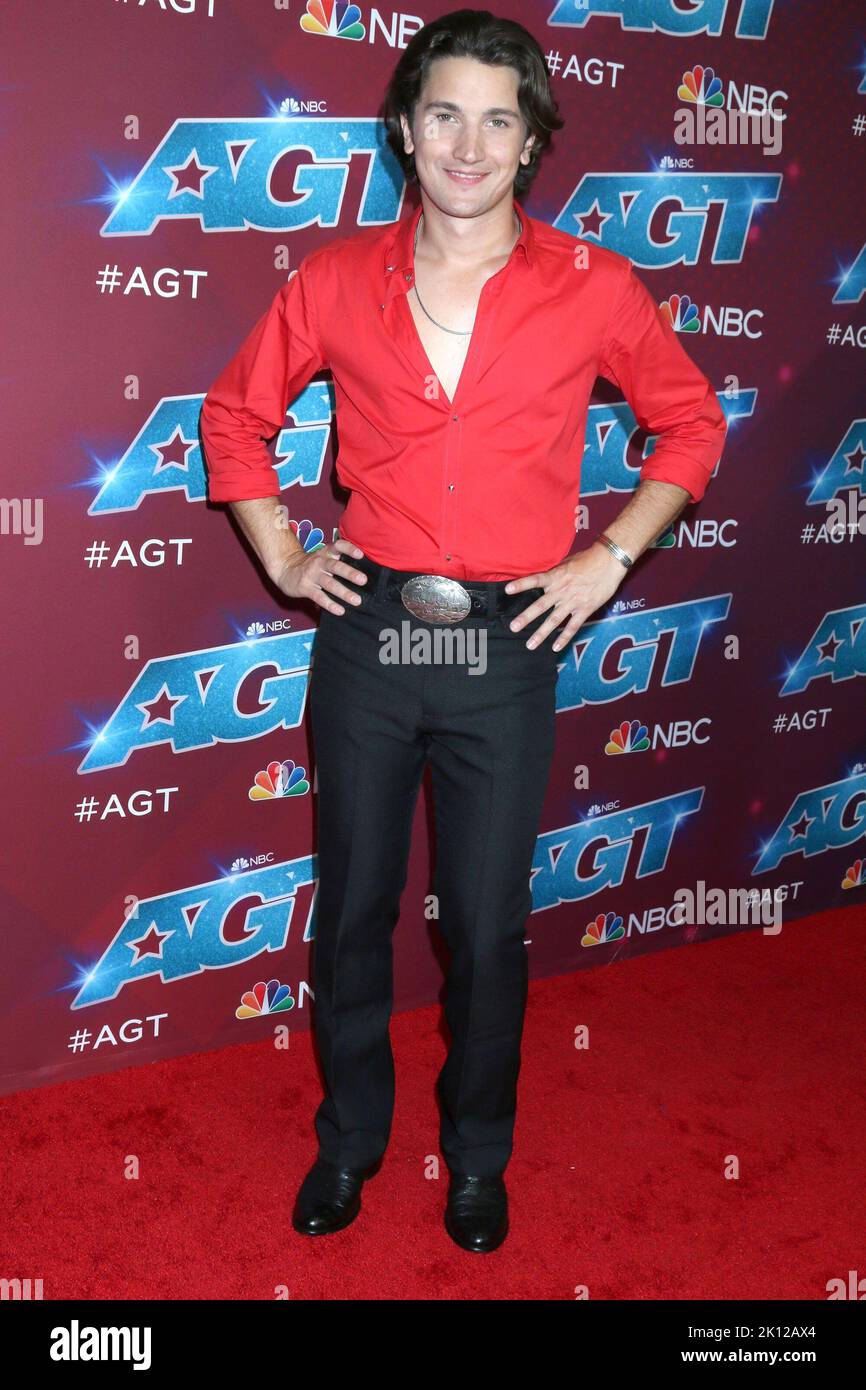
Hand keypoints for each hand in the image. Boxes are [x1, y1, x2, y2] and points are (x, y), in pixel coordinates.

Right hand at [274, 538, 366, 613]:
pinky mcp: (305, 588)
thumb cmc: (309, 565)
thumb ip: (337, 561)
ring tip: (356, 600)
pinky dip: (330, 604)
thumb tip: (360, 573)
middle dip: (350, 573)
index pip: (337, 547)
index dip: (349, 549)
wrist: (284, 568)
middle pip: (335, 566)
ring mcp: (311, 575)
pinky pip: (319, 597)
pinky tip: (340, 610)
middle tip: (363, 580)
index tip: (360, 555)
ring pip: (329, 583)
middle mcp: (319, 562)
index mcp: (325, 553)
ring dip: (344, 592)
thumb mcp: (322, 557)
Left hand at [504, 544, 625, 649]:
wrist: (609, 562)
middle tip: (513, 627)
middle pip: (540, 606)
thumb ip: (555, 574)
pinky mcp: (585, 609)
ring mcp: (573, 602)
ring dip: (541, 634)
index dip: (521, 584)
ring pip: (554, 620)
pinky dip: (564, 637)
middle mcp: (561, 591)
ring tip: (530, 645)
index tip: (507, 590)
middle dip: (526, 617)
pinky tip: (555, 648)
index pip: (535, 580)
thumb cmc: (588, 559)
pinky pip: (573, 626)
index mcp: (556, 577)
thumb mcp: (567, 563)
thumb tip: (545, 580)